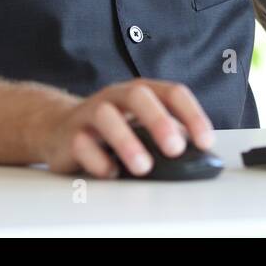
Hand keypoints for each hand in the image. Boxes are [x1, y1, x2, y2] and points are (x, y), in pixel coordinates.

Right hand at [33, 79, 215, 178]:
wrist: (60, 129)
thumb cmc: (113, 128)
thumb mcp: (144, 127)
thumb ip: (170, 135)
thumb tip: (201, 156)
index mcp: (142, 91)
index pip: (172, 93)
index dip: (192, 114)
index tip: (206, 142)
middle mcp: (116, 96)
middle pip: (137, 95)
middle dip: (159, 121)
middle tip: (175, 149)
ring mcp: (90, 113)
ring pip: (105, 116)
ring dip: (126, 141)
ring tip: (143, 167)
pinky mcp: (70, 136)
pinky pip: (81, 144)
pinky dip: (98, 160)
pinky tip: (112, 173)